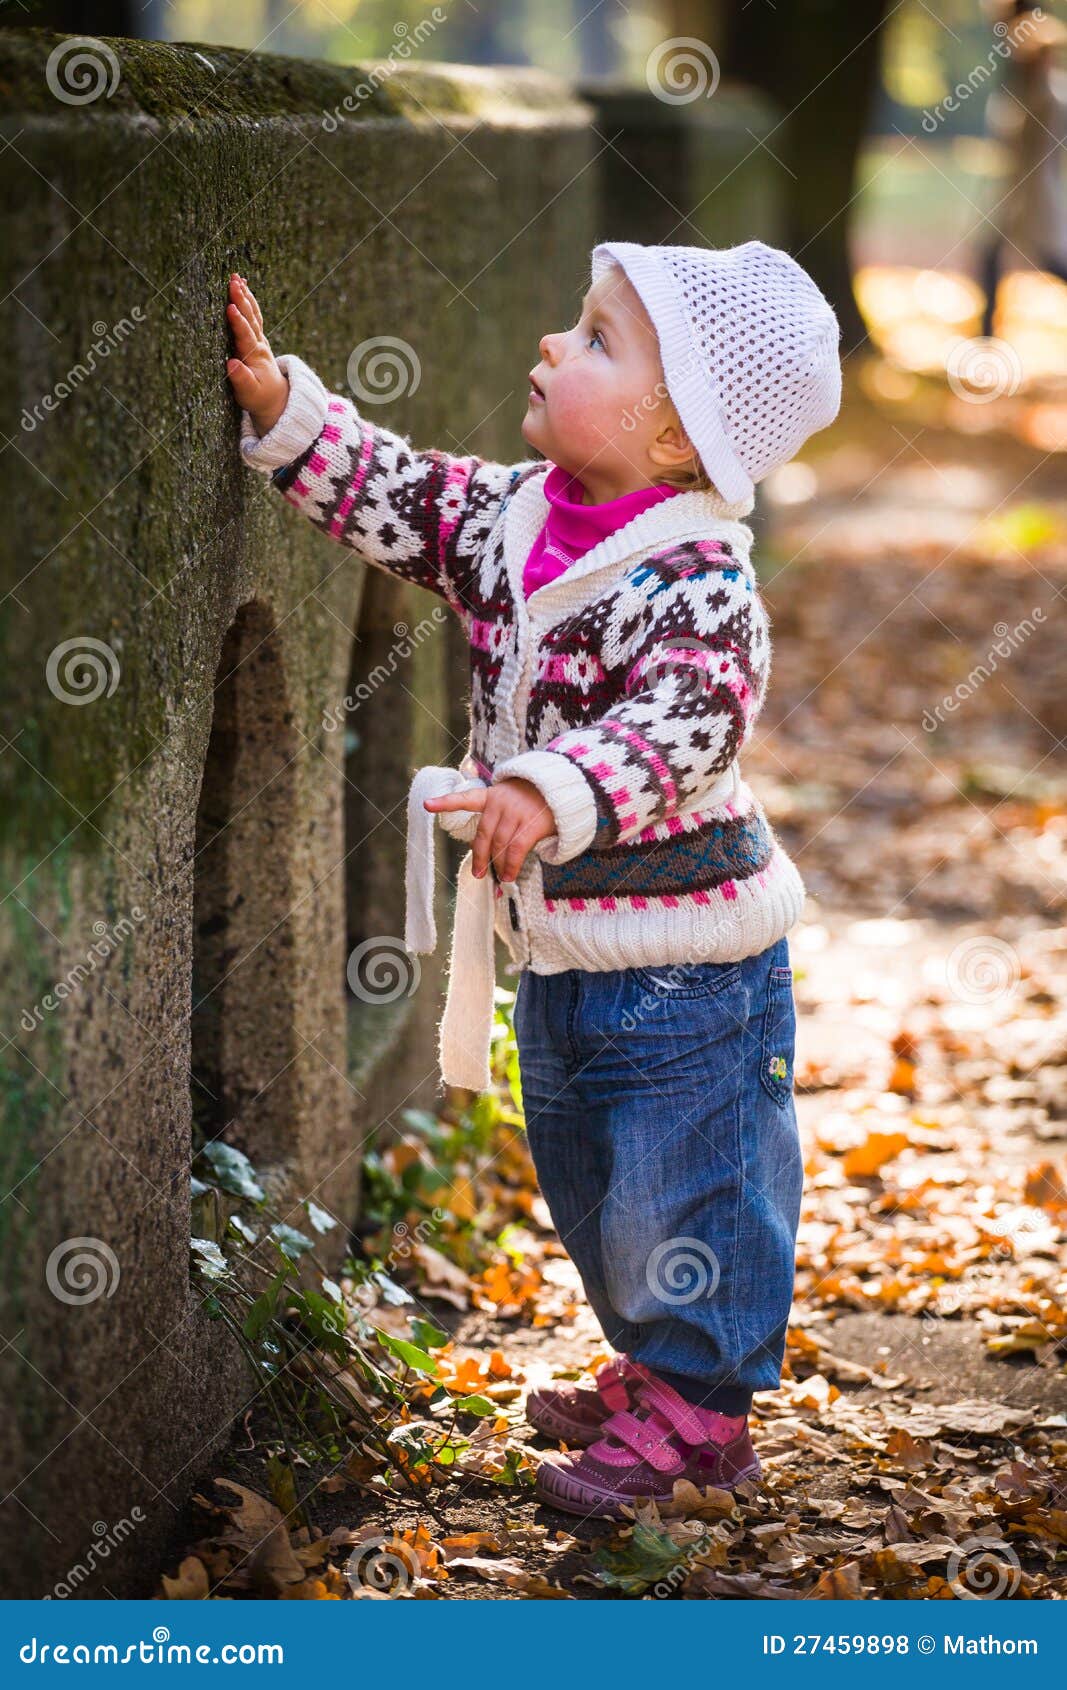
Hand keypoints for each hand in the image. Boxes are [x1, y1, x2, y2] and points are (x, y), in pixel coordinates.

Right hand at [225, 274, 289, 436]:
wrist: (275, 398)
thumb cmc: (258, 396)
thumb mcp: (249, 393)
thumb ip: (241, 379)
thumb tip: (231, 363)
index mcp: (254, 356)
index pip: (246, 335)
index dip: (238, 322)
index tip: (231, 308)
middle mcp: (259, 344)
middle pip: (250, 318)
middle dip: (242, 299)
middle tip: (233, 281)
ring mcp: (259, 339)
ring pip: (253, 313)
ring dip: (245, 295)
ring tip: (237, 277)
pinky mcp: (257, 337)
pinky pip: (253, 315)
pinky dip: (248, 300)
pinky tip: (243, 286)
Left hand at [424, 778, 555, 881]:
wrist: (564, 789)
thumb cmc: (536, 800)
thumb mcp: (514, 800)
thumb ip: (500, 819)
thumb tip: (494, 853)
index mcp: (492, 795)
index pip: (465, 798)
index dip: (445, 802)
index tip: (426, 804)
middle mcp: (501, 802)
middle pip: (483, 835)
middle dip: (480, 857)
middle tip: (478, 874)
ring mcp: (516, 812)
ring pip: (499, 845)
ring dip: (499, 865)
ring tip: (501, 877)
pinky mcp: (530, 824)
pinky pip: (516, 850)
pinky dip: (511, 866)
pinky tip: (510, 876)